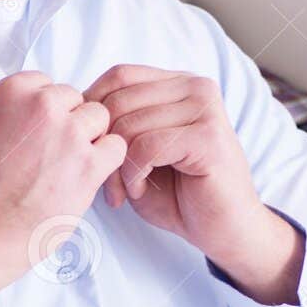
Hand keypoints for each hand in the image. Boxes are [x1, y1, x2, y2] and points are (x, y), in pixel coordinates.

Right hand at [0, 71, 126, 298]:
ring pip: (100, 119)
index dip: (50, 113)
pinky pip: (117, 147)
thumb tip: (45, 113)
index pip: (50, 85)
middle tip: (54, 155)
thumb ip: (17, 113)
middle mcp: (42, 105)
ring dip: (91, 140)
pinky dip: (108, 162)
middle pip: (78, 100)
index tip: (40, 134)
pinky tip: (87, 178)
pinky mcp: (88, 164)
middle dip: (71, 124)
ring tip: (69, 168)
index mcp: (12, 91)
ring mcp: (68, 133)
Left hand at [82, 64, 302, 303]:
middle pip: (119, 99)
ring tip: (126, 189)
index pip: (119, 75)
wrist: (226, 231)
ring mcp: (206, 109)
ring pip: (129, 124)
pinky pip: (146, 146)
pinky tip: (140, 189)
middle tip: (107, 182)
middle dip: (102, 144)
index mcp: (179, 83)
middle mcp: (196, 87)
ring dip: (116, 165)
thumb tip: (80, 108)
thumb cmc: (180, 194)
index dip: (94, 111)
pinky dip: (133, 173)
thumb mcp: (141, 149)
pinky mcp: (208, 137)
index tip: (91, 150)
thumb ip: (118, 123)